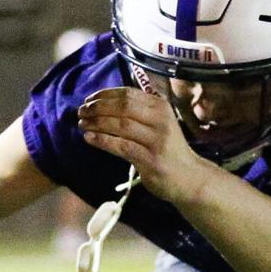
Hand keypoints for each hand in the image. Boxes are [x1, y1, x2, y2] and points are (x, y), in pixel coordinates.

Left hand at [77, 87, 214, 206]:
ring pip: (121, 125)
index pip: (128, 94)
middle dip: (97, 107)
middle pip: (123, 107)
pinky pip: (122, 146)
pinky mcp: (150, 159)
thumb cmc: (168, 150)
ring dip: (97, 123)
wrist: (190, 178)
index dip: (104, 95)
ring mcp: (156, 140)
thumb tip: (103, 103)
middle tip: (81, 112)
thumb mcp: (158, 124)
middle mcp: (160, 120)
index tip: (88, 99)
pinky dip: (102, 141)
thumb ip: (138, 112)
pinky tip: (89, 138)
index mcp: (161, 107)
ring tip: (81, 124)